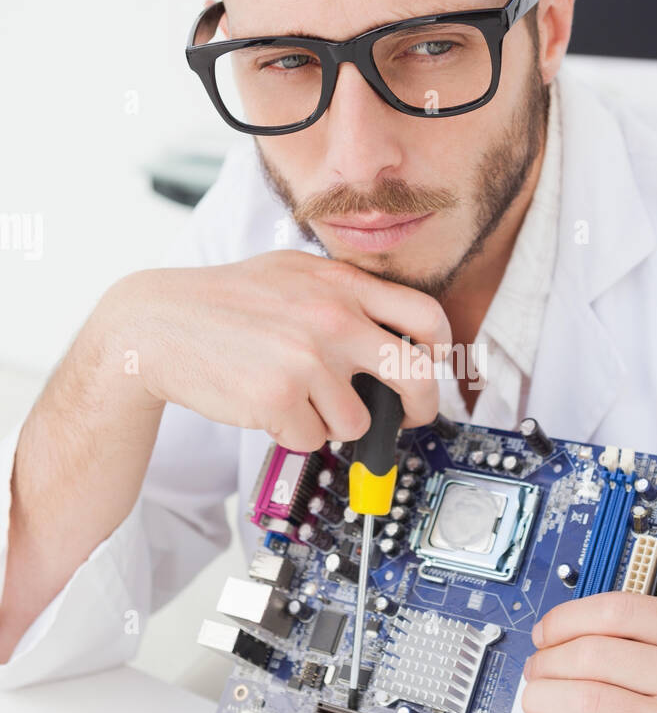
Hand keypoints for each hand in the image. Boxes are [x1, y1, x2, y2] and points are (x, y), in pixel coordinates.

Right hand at [98, 251, 450, 450]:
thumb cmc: (225, 302)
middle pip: (416, 377)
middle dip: (419, 408)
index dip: (441, 354)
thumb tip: (401, 335)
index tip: (433, 371)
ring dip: (332, 422)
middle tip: (407, 417)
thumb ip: (346, 294)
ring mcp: (308, 360)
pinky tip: (267, 405)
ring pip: (358, 421)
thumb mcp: (294, 274)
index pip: (427, 318)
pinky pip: (313, 439)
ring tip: (297, 397)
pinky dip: (294, 433)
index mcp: (342, 284)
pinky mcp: (280, 399)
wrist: (158, 325)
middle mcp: (333, 318)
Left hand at [521, 592, 656, 712]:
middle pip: (595, 654)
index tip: (544, 634)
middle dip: (548, 662)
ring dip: (544, 698)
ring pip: (586, 700)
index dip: (566, 619)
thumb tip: (549, 636)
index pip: (618, 612)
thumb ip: (618, 637)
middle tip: (536, 672)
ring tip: (537, 702)